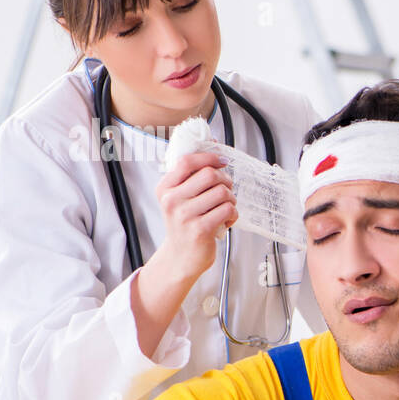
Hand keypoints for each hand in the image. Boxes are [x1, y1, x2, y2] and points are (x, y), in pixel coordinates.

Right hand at [154, 151, 236, 282]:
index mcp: (165, 188)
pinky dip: (233, 214)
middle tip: (226, 190)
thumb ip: (191, 176)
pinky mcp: (201, 230)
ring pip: (222, 192)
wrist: (181, 257)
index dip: (209, 157)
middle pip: (209, 174)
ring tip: (226, 207)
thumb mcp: (179, 198)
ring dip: (231, 198)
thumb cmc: (185, 224)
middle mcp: (172, 201)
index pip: (187, 161)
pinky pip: (228, 210)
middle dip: (225, 180)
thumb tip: (213, 143)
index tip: (222, 161)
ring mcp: (185, 216)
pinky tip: (226, 220)